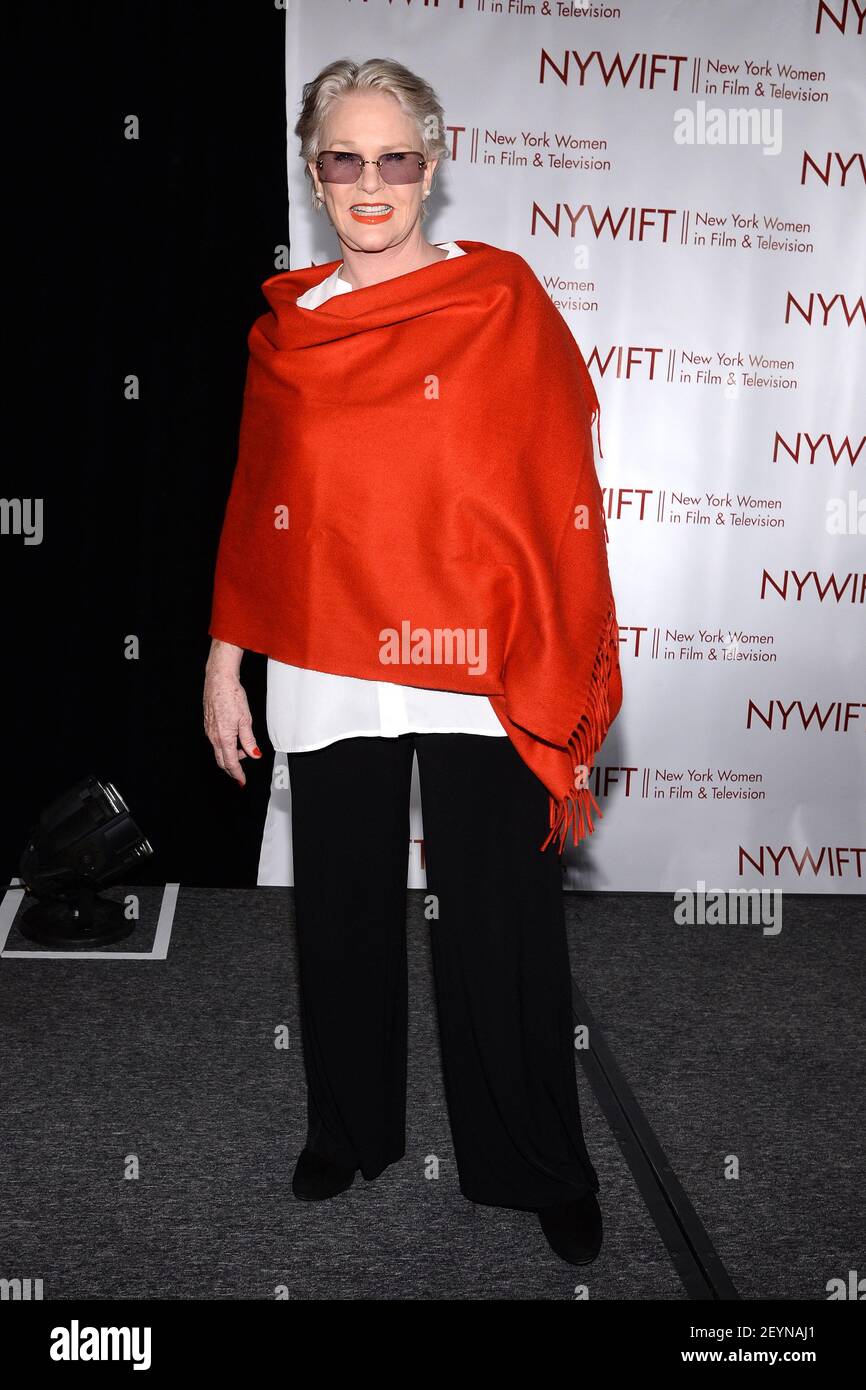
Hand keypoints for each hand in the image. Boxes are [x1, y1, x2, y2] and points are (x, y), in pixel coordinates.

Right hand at [203, 665, 260, 786]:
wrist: (218, 681)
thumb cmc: (232, 696)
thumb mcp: (245, 720)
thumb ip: (249, 740)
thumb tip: (254, 754)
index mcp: (224, 737)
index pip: (231, 763)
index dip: (237, 774)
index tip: (242, 781)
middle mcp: (214, 736)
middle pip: (221, 760)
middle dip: (231, 769)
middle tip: (241, 773)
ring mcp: (209, 731)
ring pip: (218, 751)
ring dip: (229, 756)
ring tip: (243, 750)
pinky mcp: (208, 724)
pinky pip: (215, 741)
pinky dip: (224, 746)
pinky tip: (233, 739)